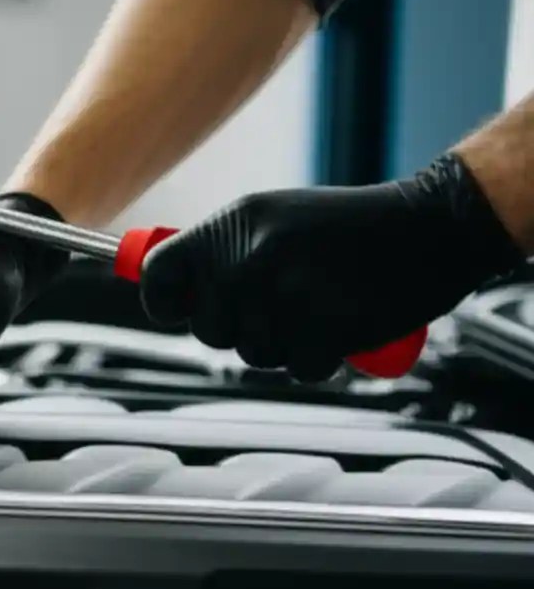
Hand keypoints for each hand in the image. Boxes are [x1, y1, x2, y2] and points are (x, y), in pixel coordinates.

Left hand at [140, 153, 526, 380]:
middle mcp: (250, 255)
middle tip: (283, 302)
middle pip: (207, 327)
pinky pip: (298, 368)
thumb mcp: (271, 220)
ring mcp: (285, 292)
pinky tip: (341, 324)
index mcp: (231, 224)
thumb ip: (220, 252)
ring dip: (283, 344)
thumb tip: (164, 291)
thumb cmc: (348, 228)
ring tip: (318, 305)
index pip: (158, 274)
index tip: (179, 308)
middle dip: (238, 329)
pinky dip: (319, 359)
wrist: (429, 225)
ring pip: (252, 353)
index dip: (163, 301)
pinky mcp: (323, 326)